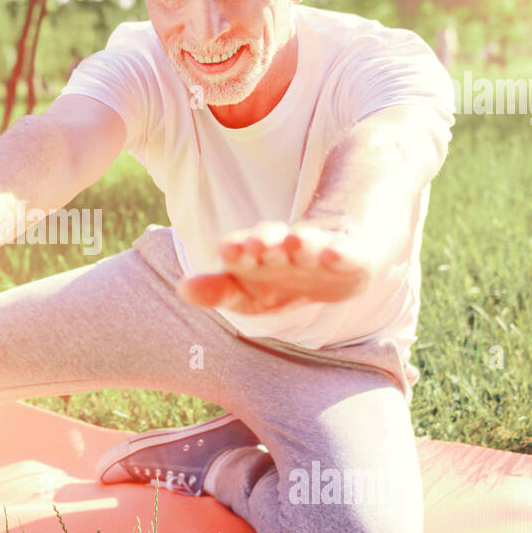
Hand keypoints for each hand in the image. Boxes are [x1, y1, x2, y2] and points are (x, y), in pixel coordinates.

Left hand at [177, 220, 375, 314]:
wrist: (328, 271)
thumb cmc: (276, 281)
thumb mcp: (244, 292)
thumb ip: (215, 290)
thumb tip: (182, 287)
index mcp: (255, 254)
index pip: (240, 250)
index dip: (235, 251)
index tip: (227, 251)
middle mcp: (284, 247)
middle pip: (272, 241)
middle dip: (264, 242)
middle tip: (255, 244)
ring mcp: (317, 250)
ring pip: (307, 243)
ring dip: (301, 241)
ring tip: (294, 240)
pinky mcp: (348, 258)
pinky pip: (345, 253)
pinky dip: (340, 253)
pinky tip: (334, 254)